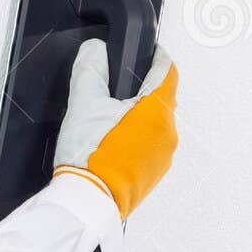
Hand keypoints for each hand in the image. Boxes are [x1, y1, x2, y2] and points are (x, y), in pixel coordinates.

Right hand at [52, 37, 178, 218]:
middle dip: (140, 91)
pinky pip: (149, 148)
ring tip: (106, 123)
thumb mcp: (84, 101)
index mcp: (158, 110)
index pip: (167, 71)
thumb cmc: (91, 156)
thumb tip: (96, 50)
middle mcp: (168, 133)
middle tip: (114, 91)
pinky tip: (111, 146)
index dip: (157, 57)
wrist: (89, 202)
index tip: (150, 52)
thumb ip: (91, 68)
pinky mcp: (154, 174)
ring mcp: (163, 156)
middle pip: (160, 99)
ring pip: (154, 125)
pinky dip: (135, 141)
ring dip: (136, 118)